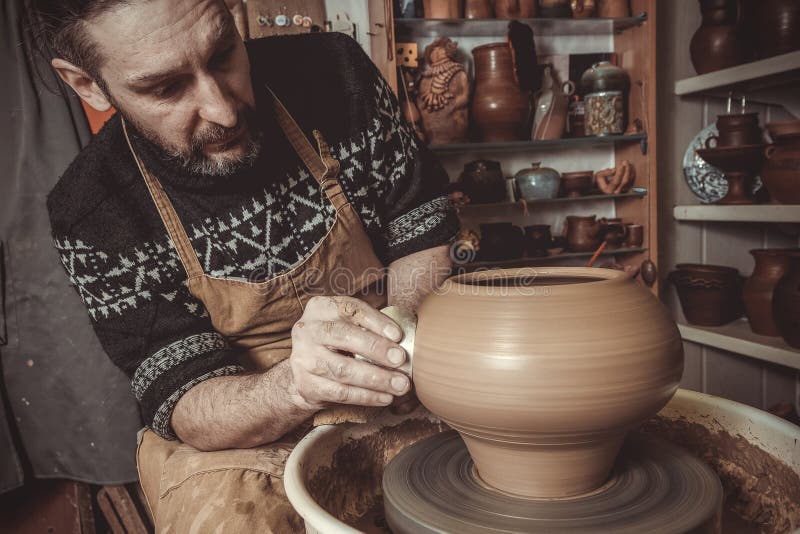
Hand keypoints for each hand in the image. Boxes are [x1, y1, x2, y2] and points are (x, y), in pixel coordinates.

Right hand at [288, 296, 410, 409]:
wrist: (304, 372)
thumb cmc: (335, 343)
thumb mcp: (345, 325)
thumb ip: (369, 326)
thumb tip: (408, 338)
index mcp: (320, 308)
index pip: (349, 309)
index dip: (375, 321)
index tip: (398, 334)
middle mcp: (307, 330)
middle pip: (343, 336)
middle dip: (376, 348)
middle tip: (400, 359)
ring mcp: (303, 359)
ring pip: (343, 369)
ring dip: (376, 378)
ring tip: (401, 384)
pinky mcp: (306, 385)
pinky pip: (341, 393)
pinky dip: (367, 396)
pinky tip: (386, 397)